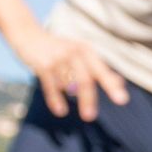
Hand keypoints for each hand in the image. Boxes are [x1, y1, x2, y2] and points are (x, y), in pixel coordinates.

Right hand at [12, 24, 129, 121]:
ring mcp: (57, 59)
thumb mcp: (80, 53)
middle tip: (90, 117)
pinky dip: (55, 100)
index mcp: (85, 51)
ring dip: (75, 99)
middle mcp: (73, 53)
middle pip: (85, 80)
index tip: (122, 100)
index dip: (111, 85)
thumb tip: (120, 83)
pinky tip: (61, 111)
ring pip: (68, 84)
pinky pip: (50, 86)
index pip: (101, 71)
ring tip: (82, 113)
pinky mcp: (42, 65)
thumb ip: (98, 68)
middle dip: (89, 99)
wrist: (29, 34)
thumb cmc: (60, 48)